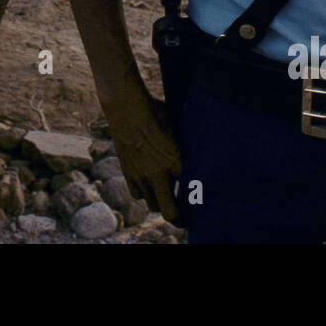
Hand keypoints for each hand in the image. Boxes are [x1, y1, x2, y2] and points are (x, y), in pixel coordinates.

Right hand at [107, 92, 182, 223]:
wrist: (127, 108)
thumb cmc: (156, 112)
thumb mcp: (177, 127)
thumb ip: (183, 145)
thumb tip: (194, 148)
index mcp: (177, 162)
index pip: (192, 191)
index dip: (195, 195)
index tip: (198, 194)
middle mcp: (159, 174)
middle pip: (171, 212)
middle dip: (179, 216)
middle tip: (184, 214)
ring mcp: (142, 176)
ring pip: (152, 205)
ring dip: (159, 201)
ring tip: (164, 194)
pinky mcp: (128, 174)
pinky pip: (137, 195)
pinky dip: (143, 193)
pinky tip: (148, 184)